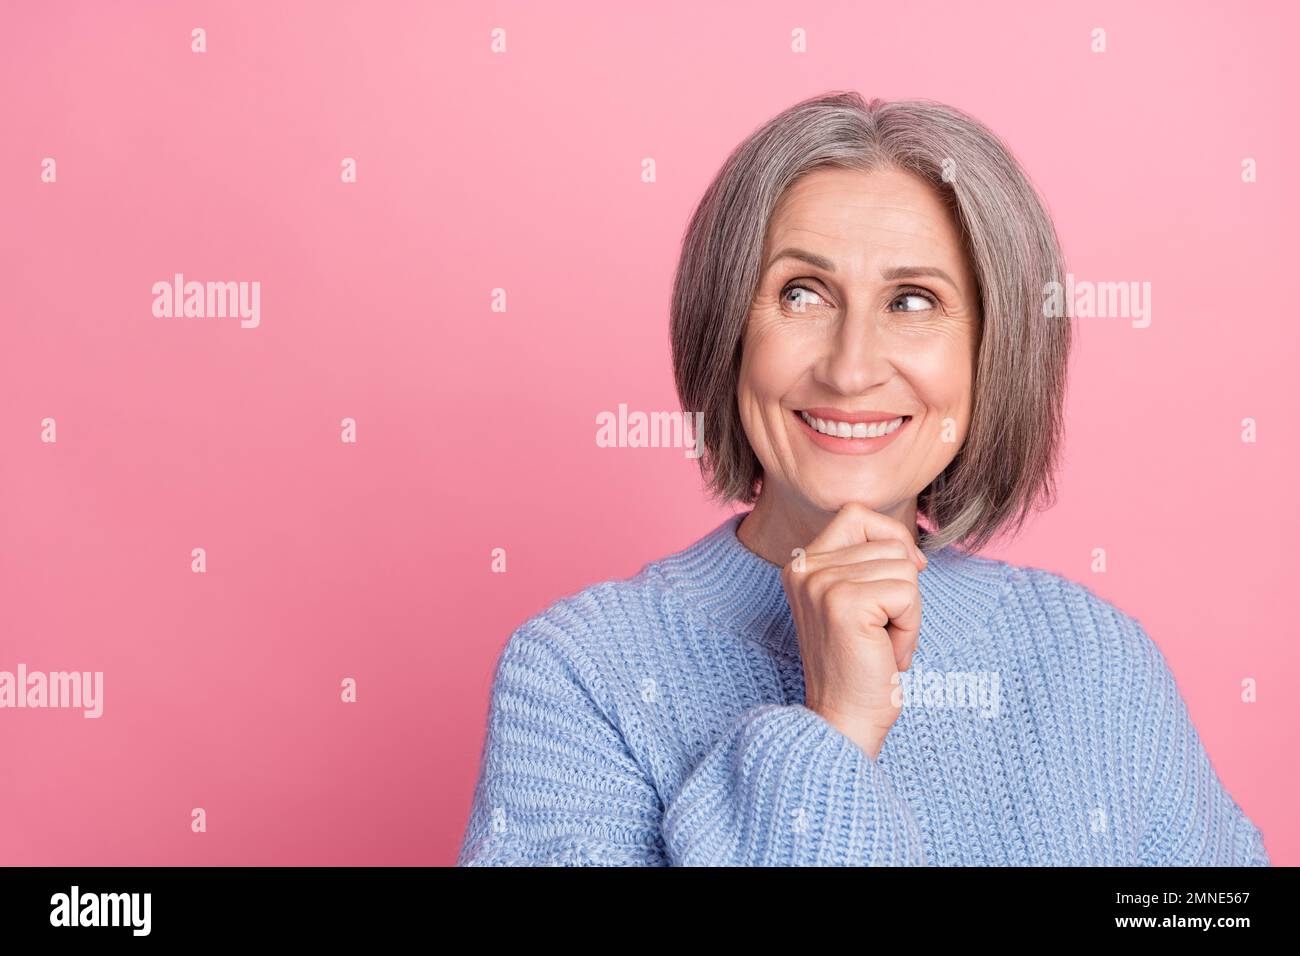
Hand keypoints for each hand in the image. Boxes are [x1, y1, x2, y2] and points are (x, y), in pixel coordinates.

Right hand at [780, 502, 925, 759]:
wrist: (843, 720)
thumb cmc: (857, 666)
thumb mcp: (855, 601)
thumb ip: (867, 563)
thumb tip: (912, 550)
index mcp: (801, 563)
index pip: (857, 514)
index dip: (891, 539)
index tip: (900, 578)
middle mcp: (804, 567)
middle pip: (888, 543)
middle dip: (901, 589)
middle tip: (879, 632)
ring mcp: (821, 583)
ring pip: (903, 567)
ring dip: (908, 612)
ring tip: (881, 643)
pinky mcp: (845, 603)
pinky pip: (908, 593)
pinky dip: (911, 627)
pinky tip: (887, 653)